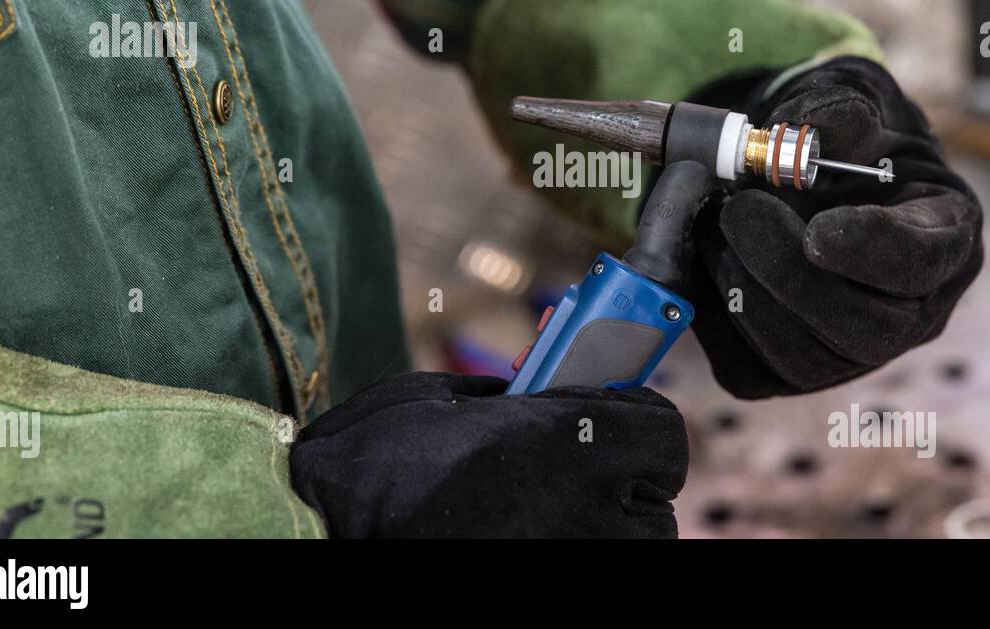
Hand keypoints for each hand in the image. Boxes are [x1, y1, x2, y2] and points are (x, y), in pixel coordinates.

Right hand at [288, 372, 687, 536]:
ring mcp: (575, 563)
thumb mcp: (450, 397)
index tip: (607, 414)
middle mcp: (588, 511)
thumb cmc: (377, 463)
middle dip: (621, 475)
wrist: (327, 535)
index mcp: (569, 444)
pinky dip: (573, 549)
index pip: (662, 432)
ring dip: (604, 522)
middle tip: (571, 465)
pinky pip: (592, 567)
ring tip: (544, 508)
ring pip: (632, 541)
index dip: (634, 420)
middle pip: (657, 494)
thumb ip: (524, 397)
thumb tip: (559, 394)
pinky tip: (525, 535)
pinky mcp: (552, 595)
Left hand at [685, 56, 983, 396]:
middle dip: (789, 274)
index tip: (818, 229)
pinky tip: (702, 257)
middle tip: (737, 210)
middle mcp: (913, 309)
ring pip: (802, 359)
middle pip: (867, 329)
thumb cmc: (841, 132)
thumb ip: (838, 105)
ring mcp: (852, 352)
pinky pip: (748, 369)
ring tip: (712, 222)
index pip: (924, 260)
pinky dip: (712, 316)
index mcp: (946, 233)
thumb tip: (811, 131)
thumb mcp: (851, 93)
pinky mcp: (788, 374)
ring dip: (742, 289)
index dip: (872, 251)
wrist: (798, 169)